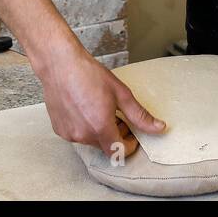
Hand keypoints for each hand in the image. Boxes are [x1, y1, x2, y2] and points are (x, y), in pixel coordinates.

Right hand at [35, 48, 165, 158]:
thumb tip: (158, 128)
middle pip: (106, 146)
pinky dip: (84, 126)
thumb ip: (140, 115)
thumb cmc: (89, 74)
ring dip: (99, 130)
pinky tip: (84, 108)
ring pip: (91, 140)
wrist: (60, 64)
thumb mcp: (121, 93)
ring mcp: (69, 134)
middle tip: (118, 115)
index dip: (130, 145)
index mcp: (100, 127)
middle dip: (116, 134)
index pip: (119, 152)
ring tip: (99, 108)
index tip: (132, 133)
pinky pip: (77, 134)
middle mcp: (83, 135)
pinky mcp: (59, 129)